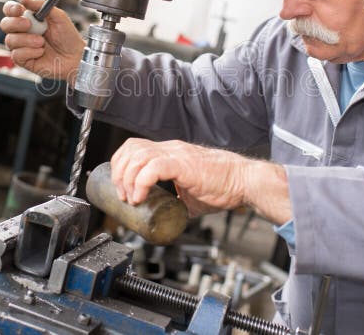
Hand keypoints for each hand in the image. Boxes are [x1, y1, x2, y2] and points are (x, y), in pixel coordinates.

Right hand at [0, 0, 84, 84]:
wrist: (75, 57)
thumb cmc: (68, 37)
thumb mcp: (59, 16)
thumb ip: (41, 5)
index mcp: (29, 19)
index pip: (11, 10)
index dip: (10, 8)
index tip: (19, 9)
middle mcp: (22, 32)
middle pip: (5, 24)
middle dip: (15, 23)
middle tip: (29, 25)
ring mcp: (22, 46)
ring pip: (10, 40)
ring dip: (27, 40)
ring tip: (42, 42)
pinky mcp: (24, 60)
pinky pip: (17, 55)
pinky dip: (30, 52)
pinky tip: (41, 52)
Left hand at [110, 138, 249, 217]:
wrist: (244, 181)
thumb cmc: (224, 186)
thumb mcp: (192, 193)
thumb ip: (178, 199)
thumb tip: (166, 217)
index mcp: (170, 152)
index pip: (134, 147)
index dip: (121, 165)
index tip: (121, 187)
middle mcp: (170, 148)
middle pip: (130, 149)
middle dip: (119, 174)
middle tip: (123, 196)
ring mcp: (176, 154)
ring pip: (137, 156)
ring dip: (127, 179)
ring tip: (132, 199)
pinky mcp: (183, 164)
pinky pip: (153, 167)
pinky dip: (140, 182)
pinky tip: (141, 197)